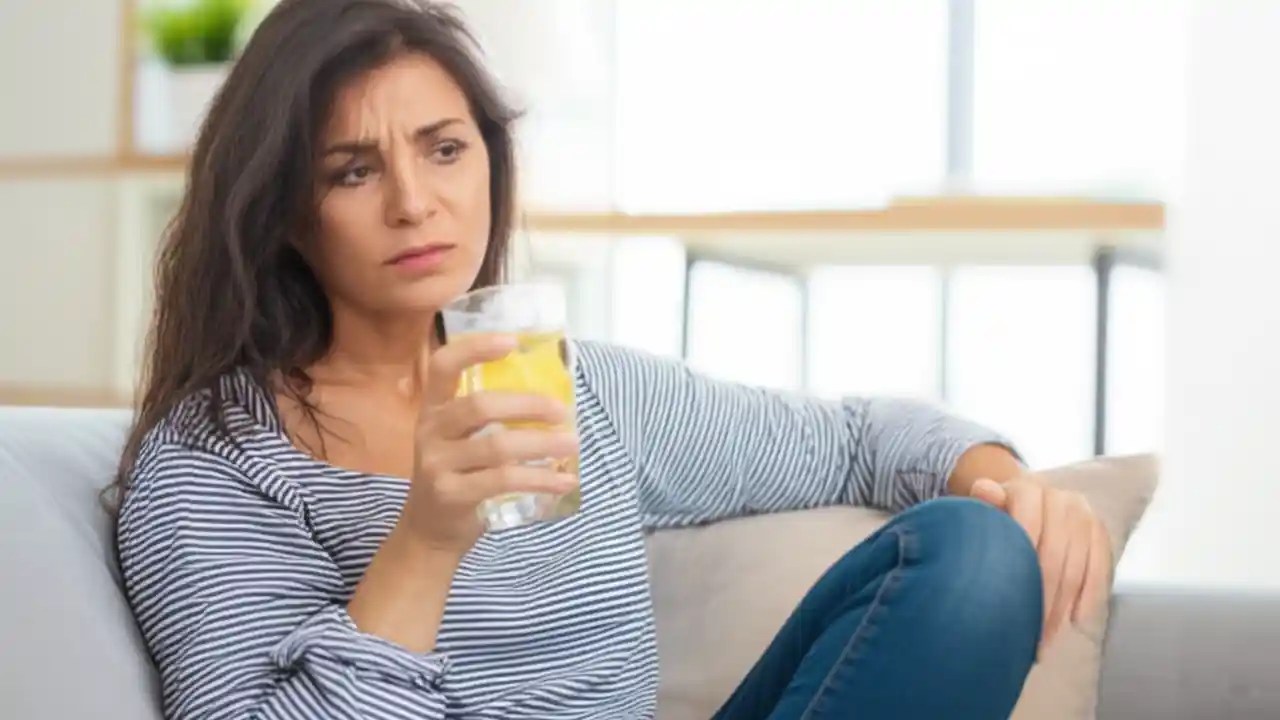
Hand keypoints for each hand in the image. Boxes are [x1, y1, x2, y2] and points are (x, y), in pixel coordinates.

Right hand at [398, 334, 578, 554]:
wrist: (429, 530)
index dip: (475, 348)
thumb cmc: (458, 475)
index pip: (443, 365)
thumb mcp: (461, 440)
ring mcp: (437, 465)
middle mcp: (430, 431)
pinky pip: (504, 481)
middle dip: (528, 405)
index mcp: (433, 409)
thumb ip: (489, 418)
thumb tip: (552, 397)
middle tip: (562, 410)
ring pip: (497, 446)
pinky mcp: (452, 495)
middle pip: (480, 406)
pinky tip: (564, 481)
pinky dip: (540, 479)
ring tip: (572, 443)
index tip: (511, 341)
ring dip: (542, 443)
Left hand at [969, 476, 1112, 654]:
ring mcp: (1084, 514)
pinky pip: (1100, 567)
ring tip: (1046, 638)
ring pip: (1076, 568)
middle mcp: (1061, 498)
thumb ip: (982, 503)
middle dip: (1042, 602)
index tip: (1011, 608)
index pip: (1027, 534)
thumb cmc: (997, 513)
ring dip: (1062, 608)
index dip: (1021, 573)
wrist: (1028, 497)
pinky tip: (1077, 620)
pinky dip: (1090, 595)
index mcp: (1027, 489)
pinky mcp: (1100, 530)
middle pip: (1054, 558)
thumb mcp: (984, 508)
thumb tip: (984, 490)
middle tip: (1030, 636)